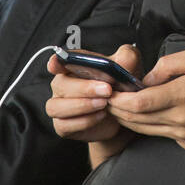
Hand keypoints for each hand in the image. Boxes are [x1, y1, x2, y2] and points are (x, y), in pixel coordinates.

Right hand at [45, 46, 140, 161]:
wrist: (122, 116)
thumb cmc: (119, 88)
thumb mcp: (128, 69)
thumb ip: (127, 58)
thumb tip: (123, 59)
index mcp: (72, 67)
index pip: (59, 61)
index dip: (56, 63)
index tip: (56, 65)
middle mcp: (62, 85)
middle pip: (60, 84)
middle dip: (84, 88)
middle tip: (106, 90)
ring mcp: (59, 106)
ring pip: (56, 106)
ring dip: (81, 106)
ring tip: (104, 104)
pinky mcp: (63, 126)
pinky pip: (64, 125)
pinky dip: (83, 121)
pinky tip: (100, 115)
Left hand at [107, 47, 184, 150]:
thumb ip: (169, 65)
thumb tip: (147, 79)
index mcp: (182, 95)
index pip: (138, 103)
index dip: (118, 100)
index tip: (110, 91)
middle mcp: (180, 119)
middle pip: (136, 119)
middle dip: (117, 109)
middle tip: (106, 98)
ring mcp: (183, 135)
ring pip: (145, 129)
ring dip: (128, 119)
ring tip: (117, 106)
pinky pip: (161, 134)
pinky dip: (148, 124)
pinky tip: (144, 113)